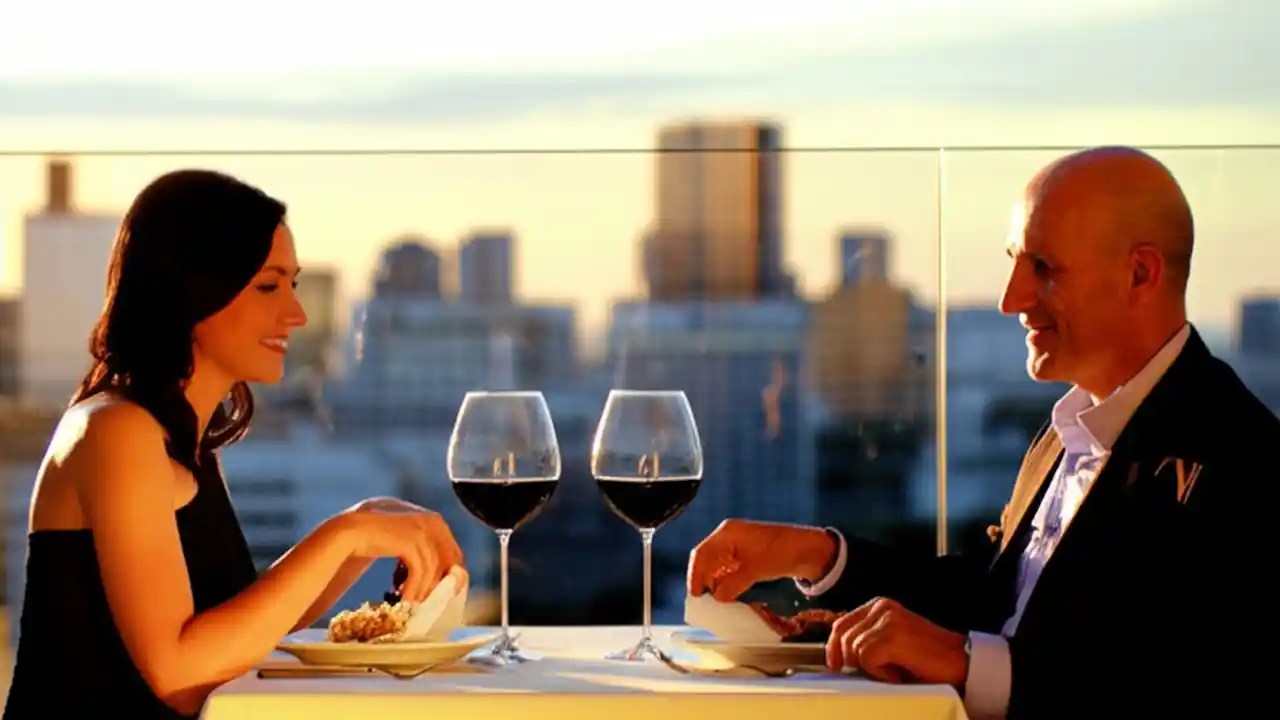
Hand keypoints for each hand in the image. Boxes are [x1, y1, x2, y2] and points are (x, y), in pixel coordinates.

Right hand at [331, 500, 463, 603]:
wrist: (342, 534)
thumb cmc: (364, 541)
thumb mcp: (396, 541)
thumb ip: (416, 550)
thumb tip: (438, 576)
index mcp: (426, 516)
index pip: (449, 545)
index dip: (445, 570)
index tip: (435, 589)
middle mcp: (428, 517)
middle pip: (449, 555)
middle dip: (440, 581)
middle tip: (429, 600)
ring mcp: (421, 526)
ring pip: (434, 566)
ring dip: (423, 589)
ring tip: (412, 603)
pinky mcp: (410, 539)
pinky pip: (420, 570)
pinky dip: (413, 588)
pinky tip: (405, 599)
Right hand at [687, 519, 836, 600]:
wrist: (809, 550)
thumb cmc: (781, 552)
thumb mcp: (755, 569)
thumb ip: (733, 584)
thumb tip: (718, 597)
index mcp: (728, 533)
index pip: (702, 553)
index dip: (695, 574)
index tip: (695, 595)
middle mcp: (730, 536)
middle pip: (707, 558)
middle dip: (703, 579)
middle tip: (702, 600)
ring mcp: (738, 545)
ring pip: (717, 564)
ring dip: (714, 581)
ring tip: (714, 600)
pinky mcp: (747, 554)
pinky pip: (729, 568)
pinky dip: (725, 580)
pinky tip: (726, 593)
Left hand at [827, 597, 967, 689]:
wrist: (961, 662)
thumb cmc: (927, 658)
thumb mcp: (890, 642)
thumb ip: (866, 639)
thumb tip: (837, 655)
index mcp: (880, 606)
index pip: (841, 624)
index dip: (833, 647)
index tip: (835, 665)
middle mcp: (882, 608)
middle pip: (843, 638)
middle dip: (855, 661)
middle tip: (882, 671)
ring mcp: (887, 620)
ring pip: (854, 650)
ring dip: (873, 668)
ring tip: (896, 669)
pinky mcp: (892, 636)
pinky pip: (867, 660)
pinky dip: (881, 673)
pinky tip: (900, 671)